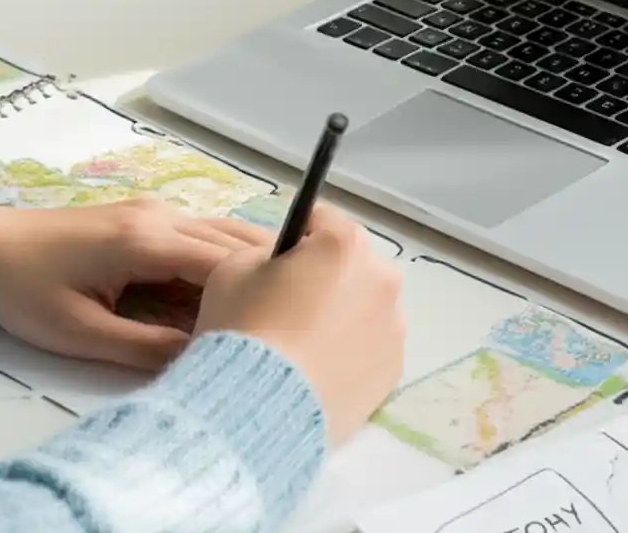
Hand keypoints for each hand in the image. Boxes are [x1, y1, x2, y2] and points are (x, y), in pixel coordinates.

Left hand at [0, 199, 272, 370]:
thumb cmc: (22, 289)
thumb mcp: (80, 331)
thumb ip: (144, 347)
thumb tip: (199, 360)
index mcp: (145, 241)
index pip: (225, 265)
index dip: (253, 298)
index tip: (272, 332)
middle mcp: (160, 216)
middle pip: (235, 243)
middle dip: (263, 280)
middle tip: (290, 320)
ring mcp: (155, 212)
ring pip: (223, 234)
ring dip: (248, 267)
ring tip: (274, 305)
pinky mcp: (147, 217)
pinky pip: (201, 236)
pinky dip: (224, 261)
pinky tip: (233, 292)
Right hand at [195, 204, 404, 446]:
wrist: (258, 408)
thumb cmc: (243, 328)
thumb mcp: (233, 268)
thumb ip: (266, 253)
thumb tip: (285, 265)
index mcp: (345, 244)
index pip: (321, 219)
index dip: (296, 234)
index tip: (279, 258)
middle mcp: (382, 278)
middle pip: (351, 264)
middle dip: (325, 276)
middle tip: (288, 307)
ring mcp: (393, 327)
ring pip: (365, 306)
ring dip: (342, 314)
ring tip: (304, 346)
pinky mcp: (394, 369)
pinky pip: (370, 346)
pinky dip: (350, 351)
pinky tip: (318, 370)